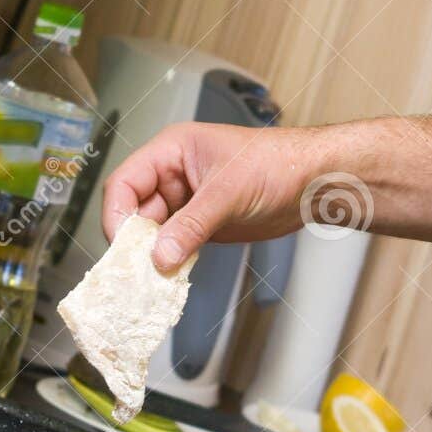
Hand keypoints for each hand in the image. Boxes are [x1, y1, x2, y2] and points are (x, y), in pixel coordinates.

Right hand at [100, 121, 320, 269]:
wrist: (314, 182)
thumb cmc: (278, 163)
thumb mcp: (229, 192)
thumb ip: (191, 225)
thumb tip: (159, 257)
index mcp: (172, 151)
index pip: (125, 182)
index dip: (117, 214)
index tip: (121, 247)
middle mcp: (173, 175)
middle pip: (134, 211)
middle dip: (134, 242)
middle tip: (135, 273)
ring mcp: (187, 201)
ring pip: (152, 233)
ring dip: (151, 257)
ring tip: (152, 281)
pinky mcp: (202, 225)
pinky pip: (174, 245)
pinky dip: (170, 262)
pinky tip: (170, 278)